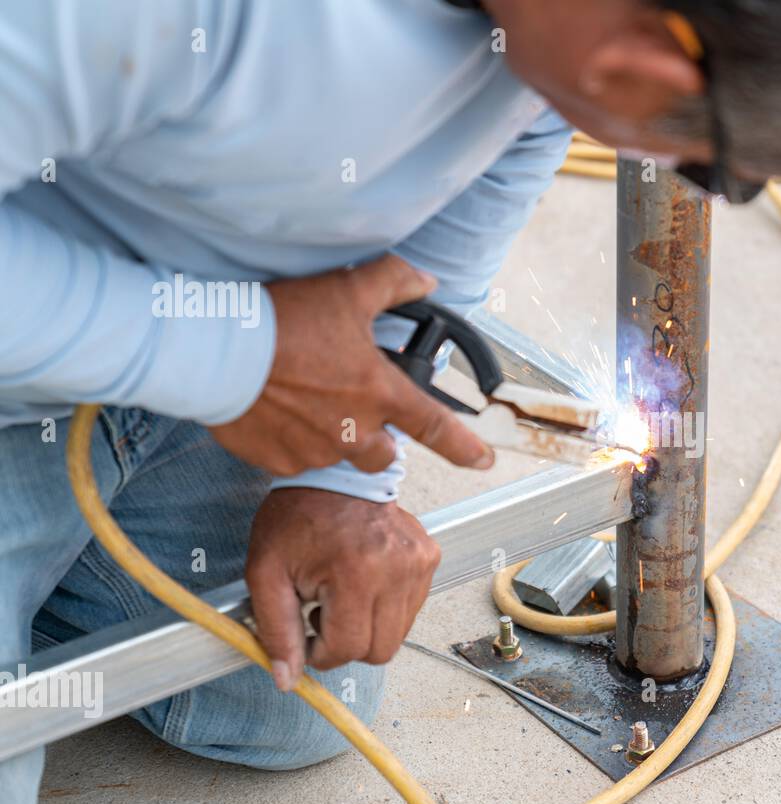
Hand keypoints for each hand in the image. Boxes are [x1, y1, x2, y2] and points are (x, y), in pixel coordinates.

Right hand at [210, 254, 494, 476]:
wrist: (213, 352)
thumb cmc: (282, 320)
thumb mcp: (347, 290)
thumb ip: (394, 282)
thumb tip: (426, 281)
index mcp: (378, 393)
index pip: (436, 427)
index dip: (465, 447)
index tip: (483, 460)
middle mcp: (352, 431)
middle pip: (384, 455)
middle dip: (379, 439)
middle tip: (357, 411)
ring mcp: (313, 450)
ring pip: (337, 455)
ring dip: (334, 436)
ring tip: (307, 401)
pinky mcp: (275, 460)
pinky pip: (295, 459)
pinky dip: (293, 439)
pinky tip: (277, 409)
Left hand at [245, 487, 438, 689]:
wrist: (334, 475)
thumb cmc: (297, 518)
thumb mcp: (267, 574)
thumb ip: (276, 630)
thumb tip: (288, 680)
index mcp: (355, 573)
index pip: (348, 649)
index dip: (321, 653)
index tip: (307, 631)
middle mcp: (396, 569)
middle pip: (380, 650)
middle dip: (348, 643)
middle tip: (325, 613)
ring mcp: (419, 563)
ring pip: (399, 634)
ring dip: (369, 626)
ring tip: (344, 594)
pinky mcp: (429, 557)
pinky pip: (412, 608)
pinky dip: (387, 607)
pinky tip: (365, 582)